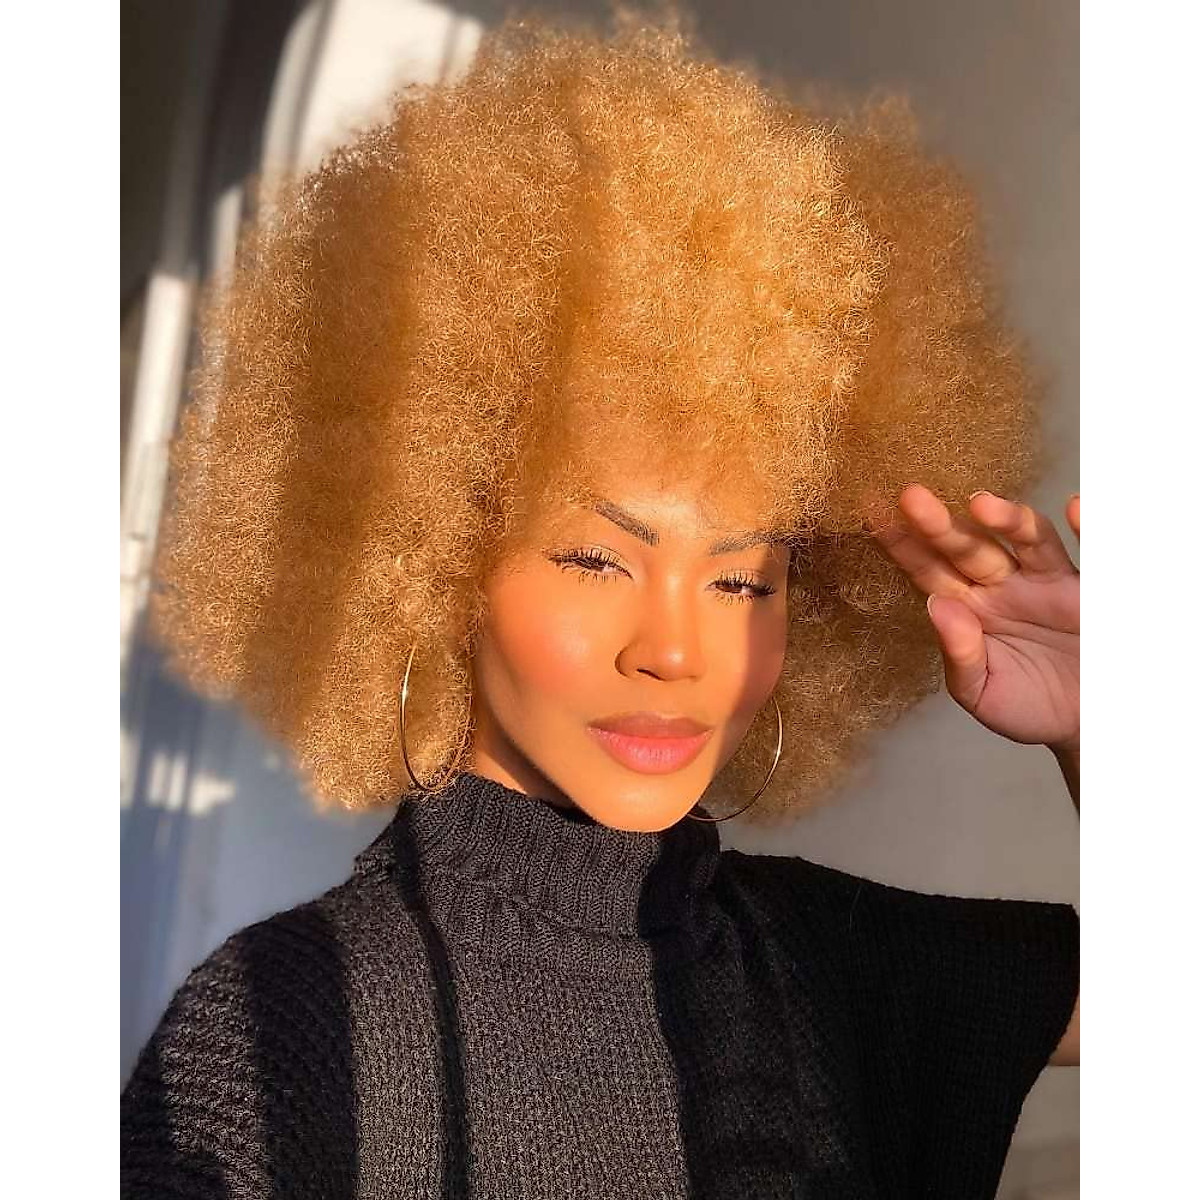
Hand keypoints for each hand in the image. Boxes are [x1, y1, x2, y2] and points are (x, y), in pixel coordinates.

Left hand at [868, 485, 1079, 752]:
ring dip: (1006, 517)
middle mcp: (1002, 584)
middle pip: (968, 546)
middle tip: (910, 497)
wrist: (1087, 727)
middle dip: (939, 523)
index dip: (902, 543)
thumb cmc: (1029, 707)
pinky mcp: (1091, 589)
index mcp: (967, 607)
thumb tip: (937, 607)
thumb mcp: (982, 693)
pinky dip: (1090, 527)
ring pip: (1025, 538)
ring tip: (981, 505)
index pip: (928, 569)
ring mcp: (1046, 581)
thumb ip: (959, 656)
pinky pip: (1094, 551)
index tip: (872, 514)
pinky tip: (1077, 508)